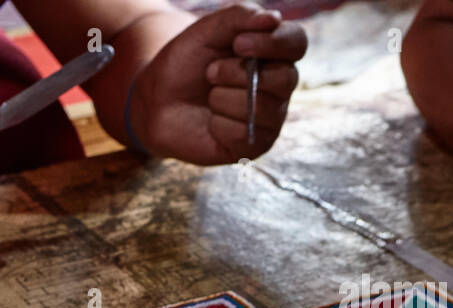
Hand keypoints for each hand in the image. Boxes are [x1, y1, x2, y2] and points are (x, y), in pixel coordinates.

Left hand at [129, 3, 305, 163]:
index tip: (238, 43)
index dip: (273, 43)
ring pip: (261, 108)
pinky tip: (210, 121)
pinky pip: (244, 135)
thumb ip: (239, 17)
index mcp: (274, 53)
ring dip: (223, 98)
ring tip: (209, 96)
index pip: (296, 43)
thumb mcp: (207, 31)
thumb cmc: (185, 64)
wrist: (156, 102)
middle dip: (238, 74)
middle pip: (285, 79)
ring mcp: (270, 117)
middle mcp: (279, 85)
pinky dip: (218, 124)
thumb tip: (273, 19)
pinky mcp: (253, 146)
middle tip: (210, 73)